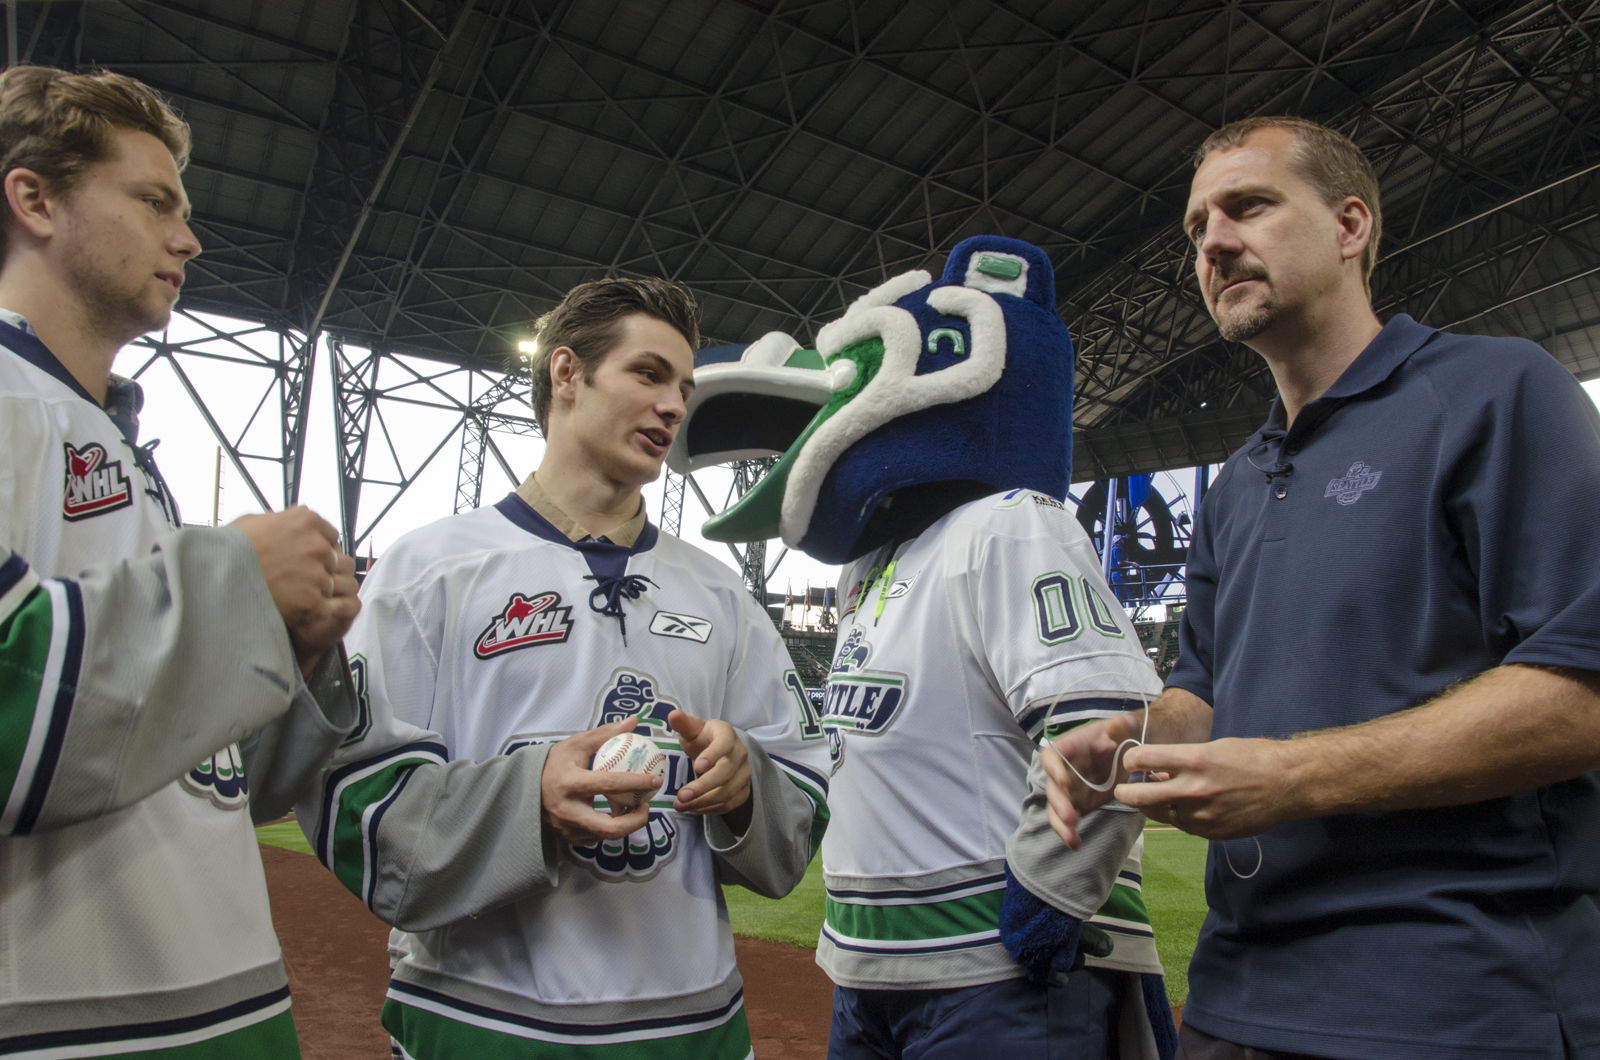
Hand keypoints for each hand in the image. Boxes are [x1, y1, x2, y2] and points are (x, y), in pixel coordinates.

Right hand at [232, 507, 359, 675]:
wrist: (215, 579)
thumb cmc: (227, 550)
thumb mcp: (253, 522)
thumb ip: (279, 520)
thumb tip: (285, 520)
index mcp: (306, 521)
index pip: (329, 535)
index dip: (319, 547)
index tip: (310, 556)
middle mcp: (317, 545)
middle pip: (333, 559)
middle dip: (321, 568)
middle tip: (303, 578)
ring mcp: (317, 574)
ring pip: (333, 583)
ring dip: (320, 589)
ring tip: (301, 596)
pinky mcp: (313, 601)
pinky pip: (334, 606)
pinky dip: (325, 610)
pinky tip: (313, 611)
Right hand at [540, 717, 663, 845]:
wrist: (526, 788)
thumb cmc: (555, 764)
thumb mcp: (576, 745)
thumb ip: (604, 734)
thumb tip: (633, 721)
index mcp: (570, 784)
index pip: (609, 785)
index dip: (636, 783)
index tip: (655, 780)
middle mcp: (568, 811)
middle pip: (610, 828)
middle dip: (636, 820)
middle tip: (647, 805)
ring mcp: (568, 829)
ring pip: (606, 836)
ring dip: (627, 824)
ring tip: (637, 807)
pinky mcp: (570, 839)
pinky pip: (598, 837)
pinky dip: (613, 826)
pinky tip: (619, 813)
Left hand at [667, 709, 750, 816]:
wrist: (718, 750)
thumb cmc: (702, 738)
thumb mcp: (692, 728)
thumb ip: (683, 723)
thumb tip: (673, 714)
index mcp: (727, 735)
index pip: (724, 744)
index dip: (712, 756)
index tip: (696, 767)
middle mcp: (740, 754)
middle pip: (726, 773)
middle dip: (703, 786)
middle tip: (682, 796)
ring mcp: (744, 774)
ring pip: (728, 792)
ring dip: (703, 801)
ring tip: (681, 805)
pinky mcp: (743, 790)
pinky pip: (729, 804)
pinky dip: (710, 809)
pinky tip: (693, 808)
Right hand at [1040, 711, 1143, 848]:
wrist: (1131, 751)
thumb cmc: (1123, 734)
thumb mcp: (1124, 726)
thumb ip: (1120, 726)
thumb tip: (1119, 723)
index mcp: (1070, 748)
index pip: (1051, 756)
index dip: (1053, 768)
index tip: (1062, 780)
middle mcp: (1064, 770)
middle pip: (1052, 787)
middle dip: (1059, 803)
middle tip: (1070, 817)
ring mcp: (1069, 790)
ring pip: (1056, 808)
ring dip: (1060, 823)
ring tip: (1072, 836)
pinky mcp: (1078, 805)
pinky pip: (1068, 821)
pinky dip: (1069, 833)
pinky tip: (1076, 844)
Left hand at [1115, 737, 1295, 839]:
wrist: (1287, 784)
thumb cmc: (1252, 757)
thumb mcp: (1213, 747)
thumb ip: (1181, 762)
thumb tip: (1156, 773)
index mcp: (1194, 760)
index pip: (1141, 760)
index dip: (1131, 760)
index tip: (1131, 761)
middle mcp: (1194, 789)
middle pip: (1138, 796)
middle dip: (1126, 792)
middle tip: (1124, 789)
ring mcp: (1202, 815)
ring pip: (1158, 815)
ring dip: (1153, 806)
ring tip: (1158, 797)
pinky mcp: (1211, 832)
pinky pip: (1182, 826)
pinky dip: (1177, 817)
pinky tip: (1184, 807)